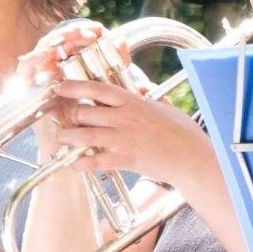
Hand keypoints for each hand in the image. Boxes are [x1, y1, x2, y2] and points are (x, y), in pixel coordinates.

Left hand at [39, 75, 214, 188]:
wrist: (192, 159)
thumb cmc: (184, 133)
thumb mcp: (166, 107)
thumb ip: (150, 97)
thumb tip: (142, 88)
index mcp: (133, 102)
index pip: (96, 89)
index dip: (74, 87)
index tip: (60, 87)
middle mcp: (124, 118)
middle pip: (84, 112)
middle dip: (70, 115)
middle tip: (65, 118)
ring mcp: (123, 139)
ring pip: (84, 135)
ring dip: (69, 137)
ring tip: (63, 138)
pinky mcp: (125, 159)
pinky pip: (96, 161)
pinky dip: (82, 164)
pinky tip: (75, 164)